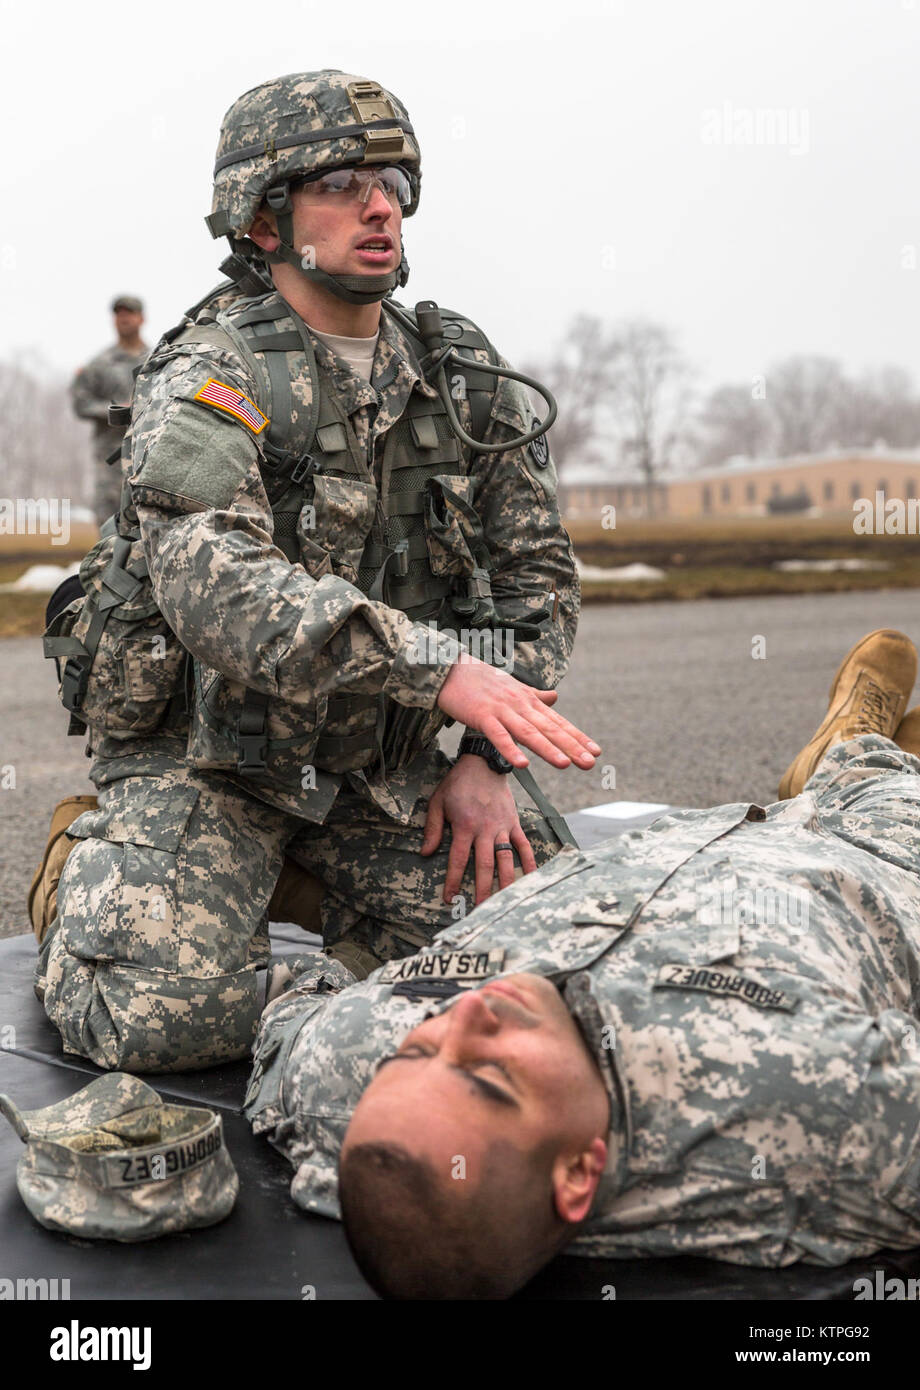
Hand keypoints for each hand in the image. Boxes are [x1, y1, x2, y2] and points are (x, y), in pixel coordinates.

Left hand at [420, 755, 537, 904]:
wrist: (483, 763)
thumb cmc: (457, 783)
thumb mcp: (437, 802)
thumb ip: (432, 828)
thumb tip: (426, 853)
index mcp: (464, 826)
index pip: (458, 860)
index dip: (454, 880)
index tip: (450, 898)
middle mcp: (484, 829)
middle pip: (485, 865)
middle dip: (482, 889)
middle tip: (480, 909)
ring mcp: (502, 827)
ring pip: (506, 859)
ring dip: (506, 882)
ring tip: (504, 901)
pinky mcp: (514, 822)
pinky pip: (524, 845)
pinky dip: (530, 862)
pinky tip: (532, 878)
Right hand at [436, 652, 600, 770]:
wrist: (452, 668)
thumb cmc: (482, 680)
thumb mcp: (513, 687)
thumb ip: (535, 695)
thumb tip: (555, 697)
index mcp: (529, 701)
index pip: (558, 722)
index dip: (577, 736)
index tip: (595, 751)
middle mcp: (520, 705)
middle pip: (549, 729)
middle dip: (571, 746)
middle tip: (590, 762)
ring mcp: (502, 710)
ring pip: (528, 733)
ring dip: (547, 748)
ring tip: (564, 764)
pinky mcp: (482, 716)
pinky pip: (498, 735)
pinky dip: (510, 749)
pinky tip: (522, 764)